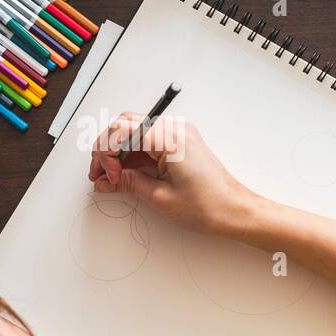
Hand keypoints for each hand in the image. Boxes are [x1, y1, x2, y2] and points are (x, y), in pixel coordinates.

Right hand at [87, 114, 255, 234]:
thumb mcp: (160, 197)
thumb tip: (105, 180)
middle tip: (100, 174)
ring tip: (110, 177)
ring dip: (118, 152)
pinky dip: (133, 155)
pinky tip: (126, 173)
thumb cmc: (208, 205)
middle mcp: (174, 129)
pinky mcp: (179, 143)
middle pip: (124, 125)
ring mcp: (178, 133)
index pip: (122, 131)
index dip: (106, 153)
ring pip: (134, 132)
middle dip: (106, 149)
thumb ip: (128, 183)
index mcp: (170, 139)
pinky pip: (148, 140)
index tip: (106, 175)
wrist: (235, 210)